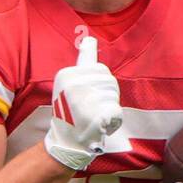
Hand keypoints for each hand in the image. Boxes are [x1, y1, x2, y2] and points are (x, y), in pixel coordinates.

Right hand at [45, 36, 122, 170]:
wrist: (66, 143)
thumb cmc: (71, 112)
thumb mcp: (69, 84)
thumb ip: (83, 62)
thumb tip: (89, 39)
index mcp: (67, 74)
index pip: (98, 68)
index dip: (97, 83)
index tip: (84, 96)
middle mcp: (74, 85)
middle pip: (109, 80)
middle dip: (106, 94)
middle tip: (91, 109)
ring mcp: (85, 100)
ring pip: (113, 95)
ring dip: (109, 107)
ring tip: (94, 118)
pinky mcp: (96, 116)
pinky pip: (116, 111)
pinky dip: (113, 121)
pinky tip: (101, 126)